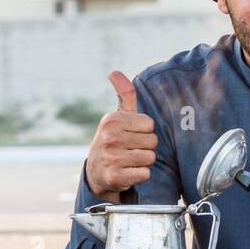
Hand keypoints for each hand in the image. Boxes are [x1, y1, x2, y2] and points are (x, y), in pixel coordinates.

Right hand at [84, 71, 157, 201]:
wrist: (97, 171)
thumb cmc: (114, 139)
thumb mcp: (118, 116)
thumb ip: (124, 94)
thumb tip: (114, 71)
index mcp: (112, 120)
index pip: (149, 124)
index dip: (144, 131)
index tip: (131, 135)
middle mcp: (109, 137)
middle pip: (152, 141)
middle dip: (145, 147)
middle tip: (130, 150)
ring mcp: (111, 158)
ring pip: (150, 158)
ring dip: (143, 162)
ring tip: (129, 161)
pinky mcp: (114, 177)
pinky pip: (145, 174)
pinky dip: (140, 175)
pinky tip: (128, 172)